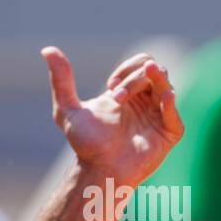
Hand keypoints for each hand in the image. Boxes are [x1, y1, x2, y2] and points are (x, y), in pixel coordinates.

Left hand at [42, 47, 183, 188]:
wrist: (99, 170)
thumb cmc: (86, 145)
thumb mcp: (68, 110)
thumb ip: (61, 81)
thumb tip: (47, 50)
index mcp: (129, 93)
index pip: (141, 63)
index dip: (128, 68)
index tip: (111, 85)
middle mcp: (146, 101)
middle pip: (154, 70)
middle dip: (135, 78)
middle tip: (116, 97)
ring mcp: (159, 116)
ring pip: (166, 85)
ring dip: (151, 82)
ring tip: (129, 94)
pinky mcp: (169, 134)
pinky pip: (174, 113)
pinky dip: (170, 102)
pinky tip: (164, 96)